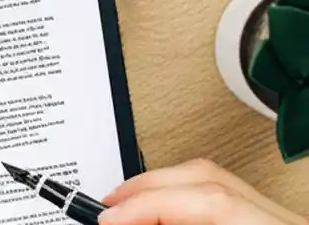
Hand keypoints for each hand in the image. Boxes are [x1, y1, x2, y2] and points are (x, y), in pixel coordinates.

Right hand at [101, 159, 306, 224]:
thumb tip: (125, 223)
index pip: (209, 200)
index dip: (150, 202)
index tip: (112, 217)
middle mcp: (287, 222)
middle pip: (206, 176)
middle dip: (146, 188)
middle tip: (109, 206)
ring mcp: (281, 219)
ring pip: (211, 178)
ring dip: (159, 188)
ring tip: (127, 206)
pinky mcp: (271, 222)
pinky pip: (220, 194)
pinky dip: (181, 197)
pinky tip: (160, 210)